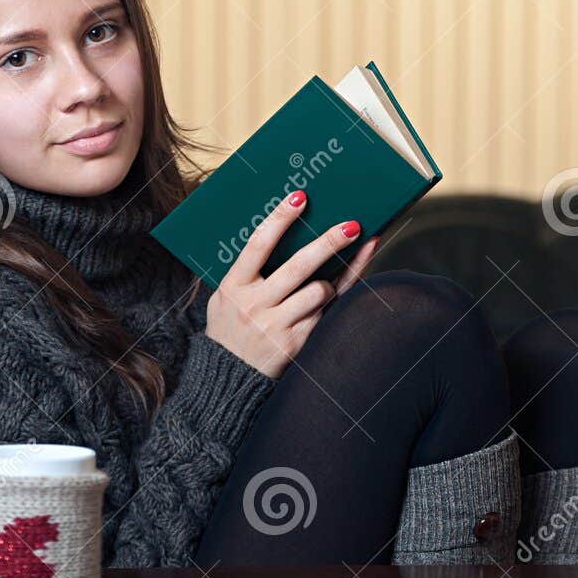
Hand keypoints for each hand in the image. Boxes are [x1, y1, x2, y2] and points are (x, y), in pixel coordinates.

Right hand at [204, 190, 380, 378]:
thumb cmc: (231, 330)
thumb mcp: (225, 298)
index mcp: (234, 286)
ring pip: (319, 291)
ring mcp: (275, 326)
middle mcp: (254, 305)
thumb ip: (248, 273)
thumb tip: (281, 234)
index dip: (280, 218)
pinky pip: (325, 315)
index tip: (300, 196)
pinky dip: (331, 305)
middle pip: (299, 265)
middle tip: (352, 225)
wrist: (227, 381)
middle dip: (329, 242)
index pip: (258, 244)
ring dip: (328, 285)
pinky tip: (337, 295)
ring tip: (324, 287)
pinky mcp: (295, 344)